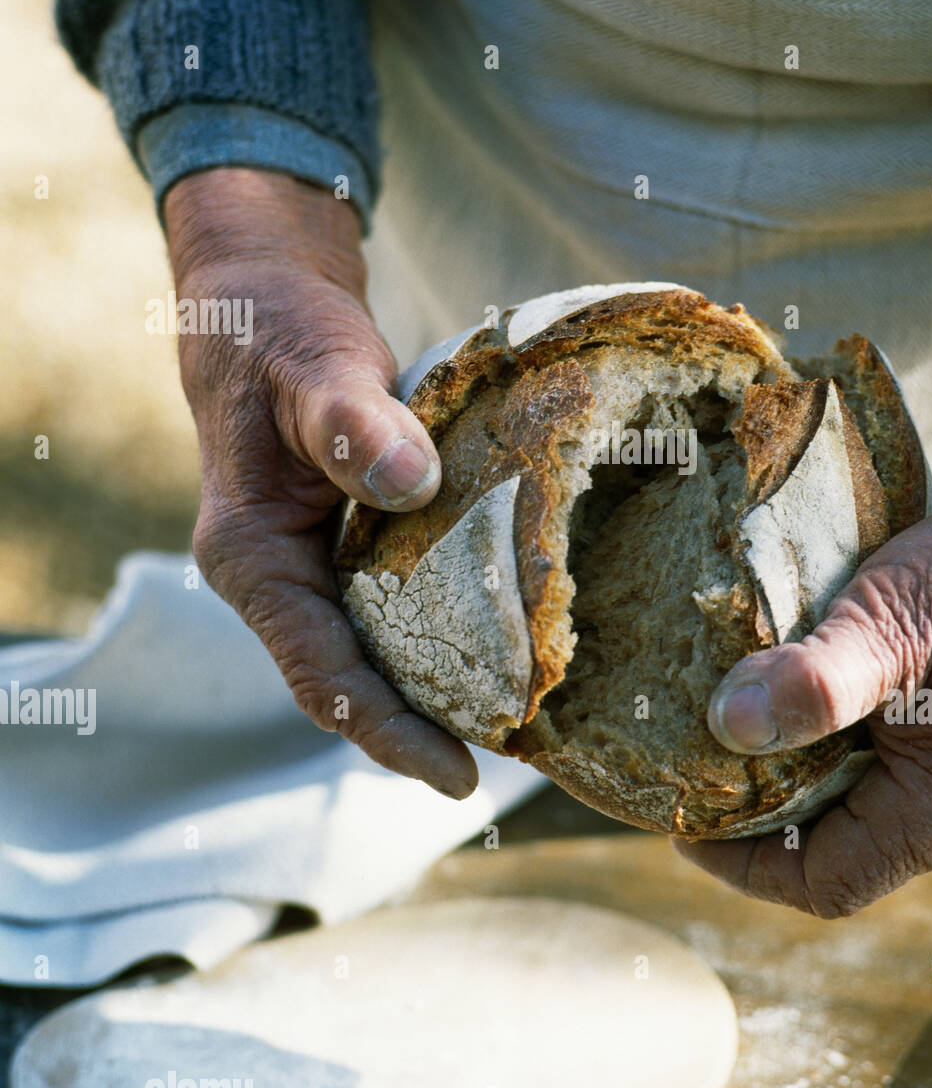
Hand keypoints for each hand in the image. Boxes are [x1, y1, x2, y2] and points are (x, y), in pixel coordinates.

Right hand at [165, 167, 477, 797]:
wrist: (268, 310)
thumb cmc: (279, 336)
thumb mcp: (312, 367)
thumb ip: (351, 425)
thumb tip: (412, 486)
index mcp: (252, 559)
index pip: (321, 674)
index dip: (388, 731)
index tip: (457, 777)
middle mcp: (281, 580)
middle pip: (354, 682)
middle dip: (426, 730)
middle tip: (516, 760)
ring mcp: (316, 568)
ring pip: (378, 654)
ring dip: (439, 691)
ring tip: (523, 722)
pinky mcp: (352, 548)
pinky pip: (398, 609)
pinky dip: (446, 634)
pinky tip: (506, 643)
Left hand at [681, 398, 931, 915]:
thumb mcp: (890, 623)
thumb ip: (813, 683)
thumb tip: (728, 726)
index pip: (822, 880)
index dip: (740, 861)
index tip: (682, 815)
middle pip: (832, 854)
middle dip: (757, 818)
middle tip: (693, 767)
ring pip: (851, 815)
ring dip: (788, 781)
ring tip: (728, 732)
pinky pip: (875, 779)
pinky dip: (821, 753)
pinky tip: (787, 705)